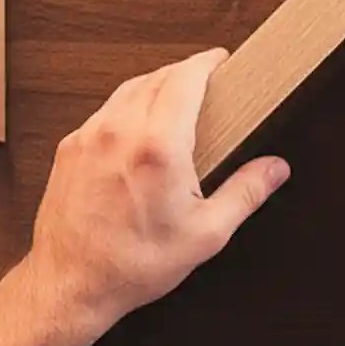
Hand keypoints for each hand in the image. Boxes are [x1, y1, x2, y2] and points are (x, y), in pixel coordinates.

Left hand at [24, 49, 289, 326]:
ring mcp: (89, 136)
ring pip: (127, 89)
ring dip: (156, 85)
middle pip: (157, 76)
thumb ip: (245, 193)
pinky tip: (141, 129)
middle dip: (185, 72)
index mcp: (158, 147)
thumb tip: (275, 169)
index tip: (220, 61)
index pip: (185, 78)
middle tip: (207, 81)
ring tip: (177, 99)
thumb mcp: (205, 234)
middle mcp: (119, 131)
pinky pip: (105, 111)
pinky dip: (128, 108)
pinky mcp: (70, 148)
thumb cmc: (133, 264)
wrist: (69, 284)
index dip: (206, 62)